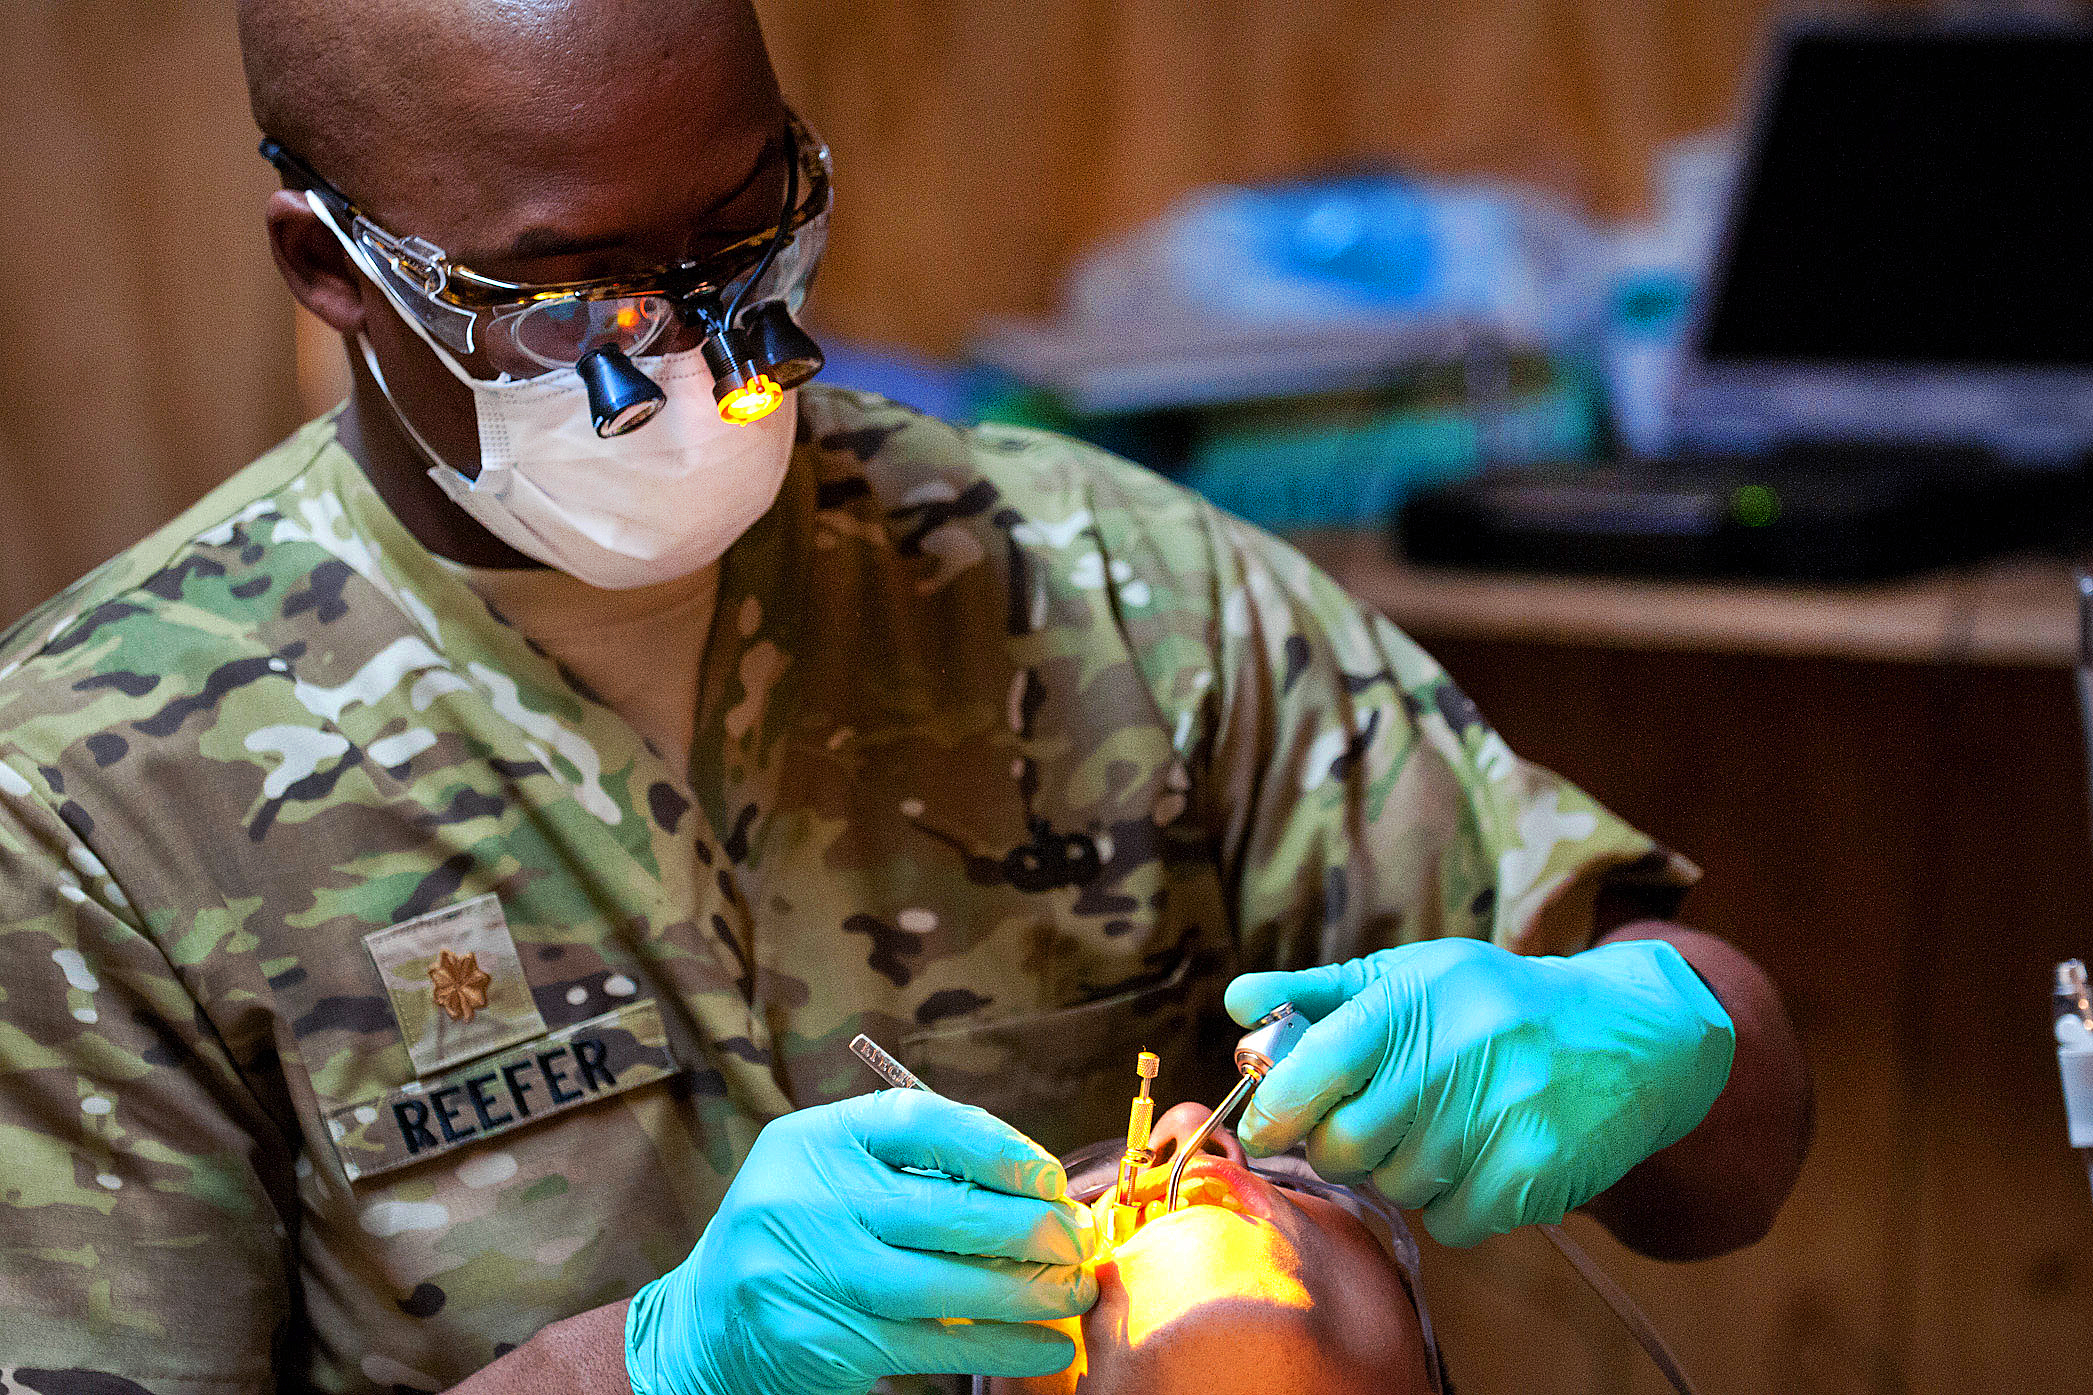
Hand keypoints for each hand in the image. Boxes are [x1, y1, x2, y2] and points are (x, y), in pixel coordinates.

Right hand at [625, 1090, 1100, 1394]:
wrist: (701, 1330)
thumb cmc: (795, 1238)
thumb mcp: (830, 1178)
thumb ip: (909, 1169)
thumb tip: (1036, 1186)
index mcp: (812, 1141)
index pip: (918, 1122)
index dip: (997, 1147)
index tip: (1049, 1176)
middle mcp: (803, 1199)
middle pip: (943, 1209)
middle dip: (1030, 1227)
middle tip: (1078, 1239)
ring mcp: (810, 1274)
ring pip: (947, 1285)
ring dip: (1028, 1293)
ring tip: (1077, 1292)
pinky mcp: (825, 1342)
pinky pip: (935, 1345)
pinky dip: (1003, 1347)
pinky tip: (1048, 1345)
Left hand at [1225, 937, 1734, 1246]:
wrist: (1629, 1033)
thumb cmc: (1498, 1004)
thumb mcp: (1415, 977)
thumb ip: (1322, 994)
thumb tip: (1238, 1004)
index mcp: (1414, 997)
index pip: (1316, 1065)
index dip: (1275, 1107)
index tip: (1265, 1126)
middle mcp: (1455, 1052)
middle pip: (1344, 1144)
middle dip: (1339, 1147)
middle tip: (1367, 1129)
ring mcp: (1499, 1114)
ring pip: (1397, 1186)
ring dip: (1403, 1172)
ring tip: (1441, 1131)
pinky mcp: (1536, 1169)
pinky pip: (1452, 1220)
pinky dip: (1454, 1204)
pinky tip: (1479, 1159)